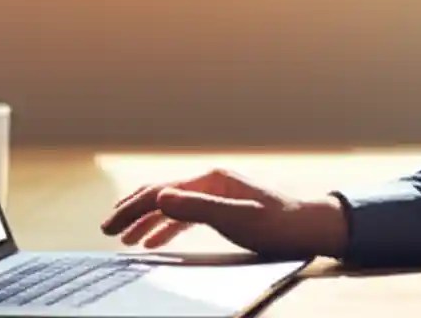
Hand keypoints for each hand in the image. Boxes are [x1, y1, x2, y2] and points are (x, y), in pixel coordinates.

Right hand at [100, 169, 348, 257]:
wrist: (314, 227)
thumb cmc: (281, 225)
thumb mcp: (239, 219)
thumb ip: (199, 209)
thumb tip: (159, 198)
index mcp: (211, 180)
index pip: (160, 192)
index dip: (131, 209)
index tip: (108, 227)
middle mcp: (211, 183)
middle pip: (161, 194)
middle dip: (132, 211)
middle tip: (106, 230)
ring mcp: (218, 195)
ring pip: (172, 206)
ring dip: (146, 221)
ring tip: (124, 239)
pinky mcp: (226, 210)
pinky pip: (187, 217)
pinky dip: (166, 228)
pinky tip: (155, 241)